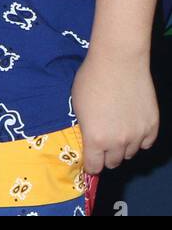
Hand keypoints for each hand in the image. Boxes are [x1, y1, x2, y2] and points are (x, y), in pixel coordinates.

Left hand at [72, 47, 158, 173]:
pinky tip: (132, 127)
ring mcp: (138, 135)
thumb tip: (90, 139)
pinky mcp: (152, 127)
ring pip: (130, 153)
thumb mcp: (77, 105)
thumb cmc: (91, 79)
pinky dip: (139, 140)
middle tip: (102, 144)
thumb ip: (85, 128)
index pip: (94, 167)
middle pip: (113, 162)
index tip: (90, 161)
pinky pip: (146, 143)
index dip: (91, 165)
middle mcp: (118, 142)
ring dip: (123, 147)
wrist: (118, 63)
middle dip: (106, 156)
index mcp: (96, 138)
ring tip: (117, 130)